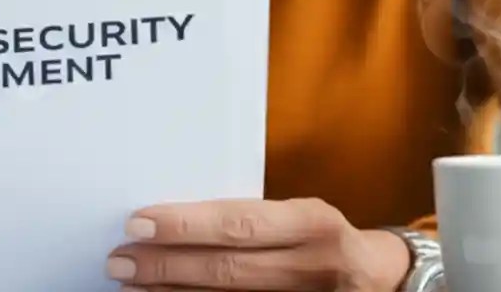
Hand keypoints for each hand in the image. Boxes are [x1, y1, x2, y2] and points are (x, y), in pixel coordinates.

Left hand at [105, 198, 410, 290]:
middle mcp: (315, 266)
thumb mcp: (301, 216)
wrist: (382, 279)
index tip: (138, 222)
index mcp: (313, 223)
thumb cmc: (324, 237)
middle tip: (118, 259)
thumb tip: (171, 218)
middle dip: (165, 265)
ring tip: (129, 285)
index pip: (239, 224)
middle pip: (227, 270)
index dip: (185, 225)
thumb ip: (252, 219)